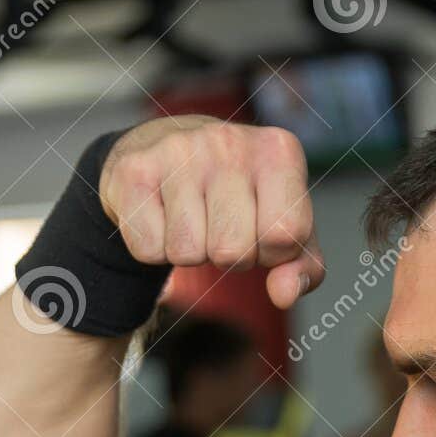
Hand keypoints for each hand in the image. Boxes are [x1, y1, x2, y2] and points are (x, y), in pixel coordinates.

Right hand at [98, 114, 323, 308]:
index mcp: (278, 151)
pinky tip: (162, 215)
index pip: (285, 235)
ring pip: (188, 252)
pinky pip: (149, 249)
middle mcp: (229, 142)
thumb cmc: (240, 195)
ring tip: (193, 219)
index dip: (272, 252)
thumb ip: (302, 265)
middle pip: (234, 251)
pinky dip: (155, 248)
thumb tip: (285, 294)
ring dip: (191, 252)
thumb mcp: (284, 226)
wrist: (167, 149)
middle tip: (222, 227)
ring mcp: (178, 151)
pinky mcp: (133, 170)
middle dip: (230, 256)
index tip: (262, 232)